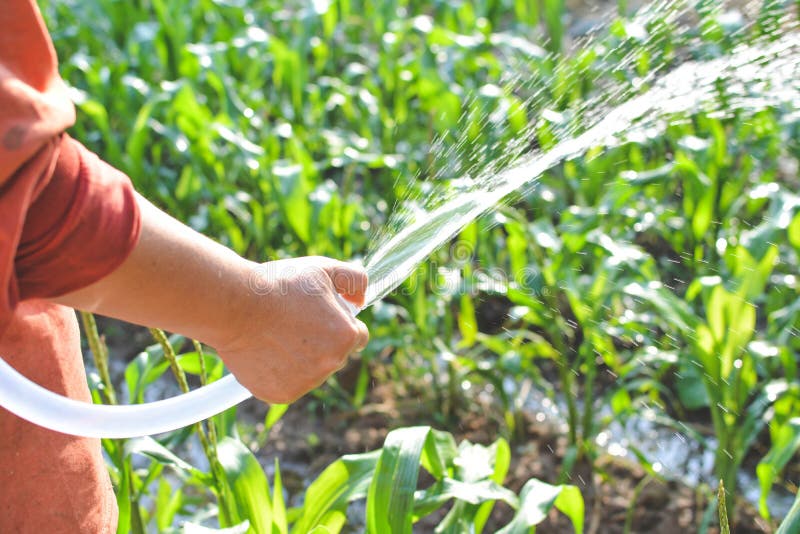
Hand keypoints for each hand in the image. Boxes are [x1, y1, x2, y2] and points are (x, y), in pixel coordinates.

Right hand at [218, 257, 369, 402]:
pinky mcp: (281, 394)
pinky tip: (265, 350)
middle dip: (321, 341)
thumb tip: (362, 299)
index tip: (321, 315)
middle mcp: (331, 364)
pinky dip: (278, 372)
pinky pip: (287, 384)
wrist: (233, 305)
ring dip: (300, 357)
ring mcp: (305, 383)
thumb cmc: (278, 285)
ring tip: (275, 333)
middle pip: (335, 355)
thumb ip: (355, 280)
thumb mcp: (323, 269)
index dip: (339, 322)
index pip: (357, 336)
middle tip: (293, 321)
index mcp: (346, 336)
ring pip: (311, 370)